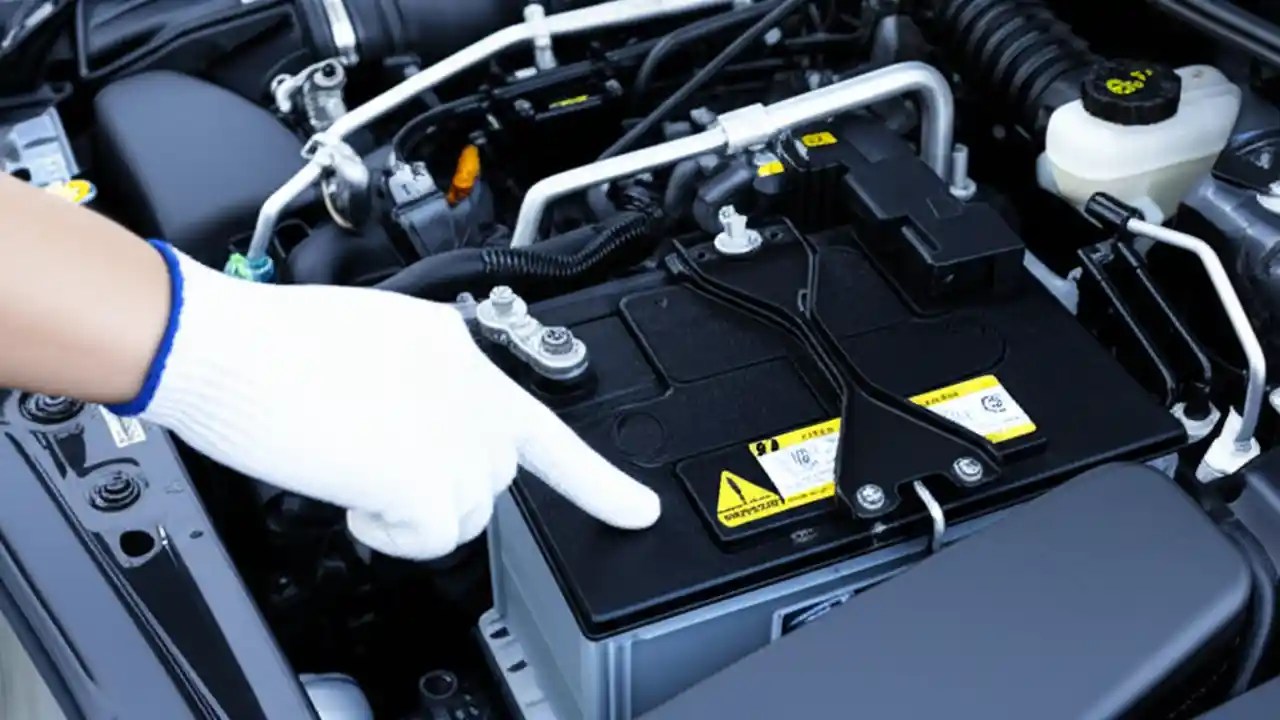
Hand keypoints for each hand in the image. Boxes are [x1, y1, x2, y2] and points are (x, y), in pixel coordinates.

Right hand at [127, 244, 660, 558]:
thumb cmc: (270, 344)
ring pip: (462, 517)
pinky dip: (388, 531)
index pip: (545, 427)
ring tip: (351, 466)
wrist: (224, 342)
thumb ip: (426, 384)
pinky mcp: (429, 476)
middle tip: (372, 460)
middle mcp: (474, 390)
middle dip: (437, 486)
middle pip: (490, 480)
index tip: (638, 510)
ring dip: (408, 510)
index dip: (597, 480)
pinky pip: (429, 539)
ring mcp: (458, 433)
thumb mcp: (374, 342)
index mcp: (460, 350)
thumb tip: (428, 430)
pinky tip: (351, 490)